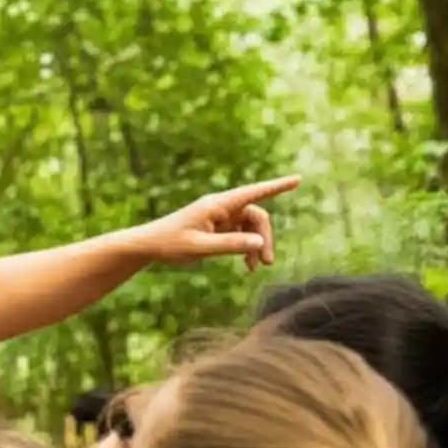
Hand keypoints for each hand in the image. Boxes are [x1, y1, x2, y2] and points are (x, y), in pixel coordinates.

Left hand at [134, 175, 300, 271]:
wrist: (149, 245)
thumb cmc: (170, 243)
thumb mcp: (200, 247)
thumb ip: (230, 245)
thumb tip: (260, 242)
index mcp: (217, 205)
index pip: (253, 192)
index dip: (277, 187)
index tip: (298, 180)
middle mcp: (221, 207)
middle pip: (256, 217)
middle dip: (264, 238)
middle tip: (267, 263)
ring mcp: (220, 217)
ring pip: (250, 228)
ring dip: (256, 246)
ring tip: (254, 268)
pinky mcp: (217, 227)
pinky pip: (240, 235)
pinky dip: (246, 248)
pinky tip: (246, 265)